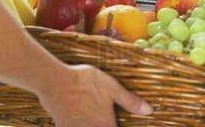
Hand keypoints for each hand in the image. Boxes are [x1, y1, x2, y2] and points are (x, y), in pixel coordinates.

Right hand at [38, 64, 152, 126]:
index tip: (116, 123)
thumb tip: (149, 110)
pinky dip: (80, 125)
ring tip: (93, 117)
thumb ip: (129, 101)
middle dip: (107, 126)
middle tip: (106, 119)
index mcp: (106, 125)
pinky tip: (79, 117)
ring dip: (93, 125)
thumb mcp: (111, 87)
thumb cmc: (85, 81)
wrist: (55, 82)